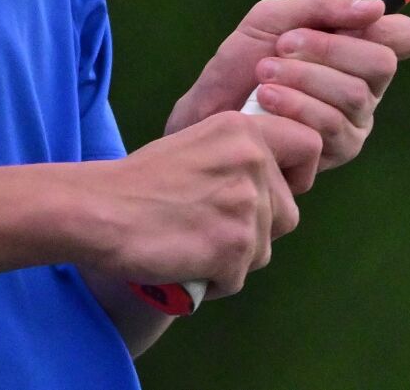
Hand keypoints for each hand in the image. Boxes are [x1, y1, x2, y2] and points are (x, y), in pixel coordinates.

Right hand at [87, 112, 320, 298]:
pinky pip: (238, 278)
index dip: (298, 176)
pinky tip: (184, 260)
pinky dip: (212, 280)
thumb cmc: (139, 181)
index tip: (276, 190)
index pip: (309, 146)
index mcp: (243, 129)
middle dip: (259, 229)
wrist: (100, 208)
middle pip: (289, 212)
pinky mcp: (234, 246)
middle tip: (212, 226)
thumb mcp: (198, 141)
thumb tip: (276, 182)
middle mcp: (252, 160)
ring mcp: (246, 204)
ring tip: (192, 242)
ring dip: (233, 257)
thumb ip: (240, 155)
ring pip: (264, 249)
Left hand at [167, 0, 409, 171]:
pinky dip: (295, 107)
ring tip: (263, 76)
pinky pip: (331, 126)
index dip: (394, 29)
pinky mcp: (337, 153)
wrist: (207, 113)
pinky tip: (266, 103)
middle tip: (282, 46)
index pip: (405, 37)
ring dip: (302, 78)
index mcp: (357, 50)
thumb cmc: (240, 65)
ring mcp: (355, 122)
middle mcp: (366, 87)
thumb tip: (375, 9)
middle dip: (326, 49)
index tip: (362, 20)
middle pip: (379, 62)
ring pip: (353, 94)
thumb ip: (322, 7)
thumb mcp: (272, 19)